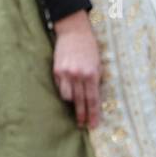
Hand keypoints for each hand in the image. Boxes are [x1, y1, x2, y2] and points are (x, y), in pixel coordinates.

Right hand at [52, 10, 100, 127]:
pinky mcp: (56, 71)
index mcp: (91, 73)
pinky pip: (60, 87)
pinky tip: (68, 93)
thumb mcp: (98, 63)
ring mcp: (66, 73)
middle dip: (82, 115)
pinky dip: (65, 92)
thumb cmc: (89, 47)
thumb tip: (94, 98)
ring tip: (76, 107)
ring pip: (67, 97)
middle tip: (83, 125)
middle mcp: (78, 75)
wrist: (74, 31)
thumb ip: (96, 79)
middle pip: (80, 101)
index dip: (93, 114)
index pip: (93, 99)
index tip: (93, 124)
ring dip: (73, 103)